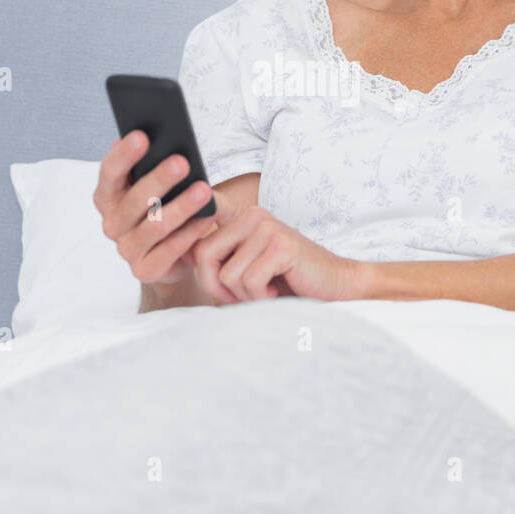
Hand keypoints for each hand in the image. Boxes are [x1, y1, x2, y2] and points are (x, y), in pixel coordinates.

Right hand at [93, 132, 237, 293]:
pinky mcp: (144, 270)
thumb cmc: (164, 209)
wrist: (172, 258)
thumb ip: (149, 165)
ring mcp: (126, 249)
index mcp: (108, 196)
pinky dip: (190, 232)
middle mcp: (112, 223)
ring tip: (203, 190)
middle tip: (182, 162)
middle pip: (134, 199)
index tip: (142, 136)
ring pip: (154, 225)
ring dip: (181, 207)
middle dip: (159, 179)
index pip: (110, 172)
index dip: (124, 155)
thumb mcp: (157, 187)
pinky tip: (207, 217)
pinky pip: (170, 250)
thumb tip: (151, 135)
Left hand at [191, 204, 362, 303]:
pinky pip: (249, 281)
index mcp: (241, 218)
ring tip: (266, 293)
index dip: (202, 274)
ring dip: (244, 295)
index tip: (218, 290)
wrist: (335, 287)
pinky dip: (260, 297)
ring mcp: (268, 228)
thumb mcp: (246, 271)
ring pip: (228, 274)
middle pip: (204, 256)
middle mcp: (252, 216)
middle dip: (218, 287)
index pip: (198, 245)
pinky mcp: (282, 246)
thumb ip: (218, 264)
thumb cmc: (287, 284)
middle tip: (242, 297)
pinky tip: (277, 293)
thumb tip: (179, 264)